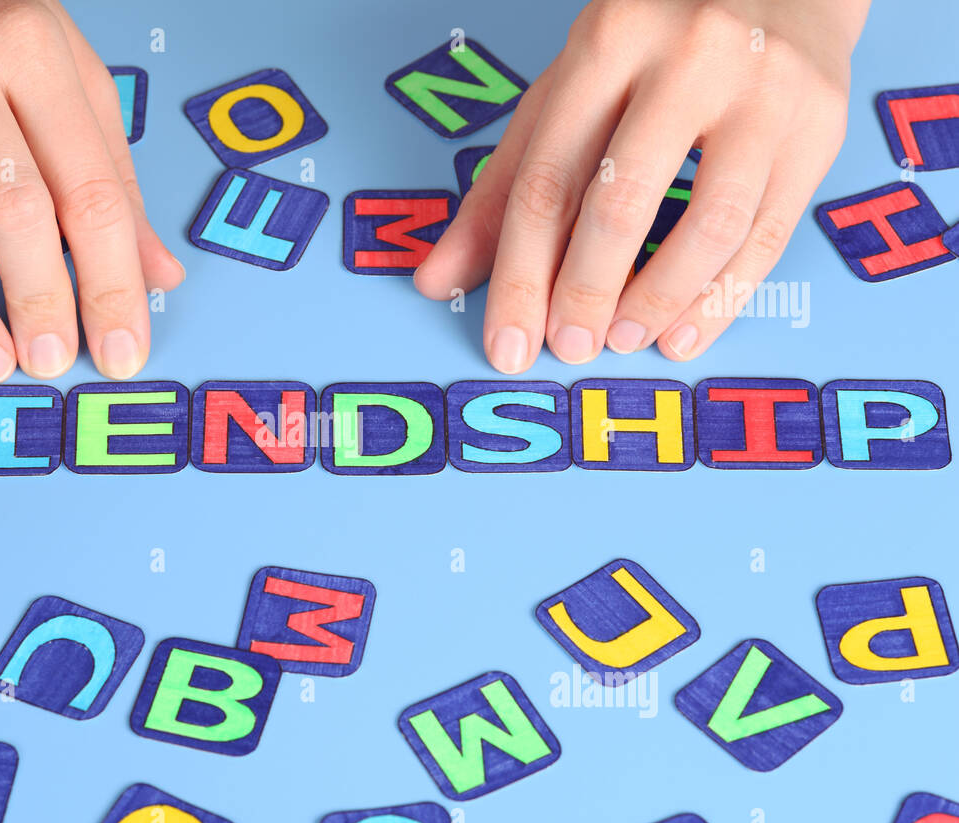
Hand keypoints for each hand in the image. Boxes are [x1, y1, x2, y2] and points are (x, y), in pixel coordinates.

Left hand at [415, 0, 868, 371]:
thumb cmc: (652, 51)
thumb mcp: (567, 96)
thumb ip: (503, 190)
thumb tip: (436, 281)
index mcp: (608, 42)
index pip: (548, 181)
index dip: (521, 277)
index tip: (507, 345)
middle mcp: (691, 56)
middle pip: (623, 202)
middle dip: (586, 293)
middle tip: (569, 348)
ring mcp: (766, 90)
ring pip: (711, 224)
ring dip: (658, 301)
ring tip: (624, 342)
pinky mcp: (820, 127)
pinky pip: (768, 234)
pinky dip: (722, 298)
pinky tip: (684, 335)